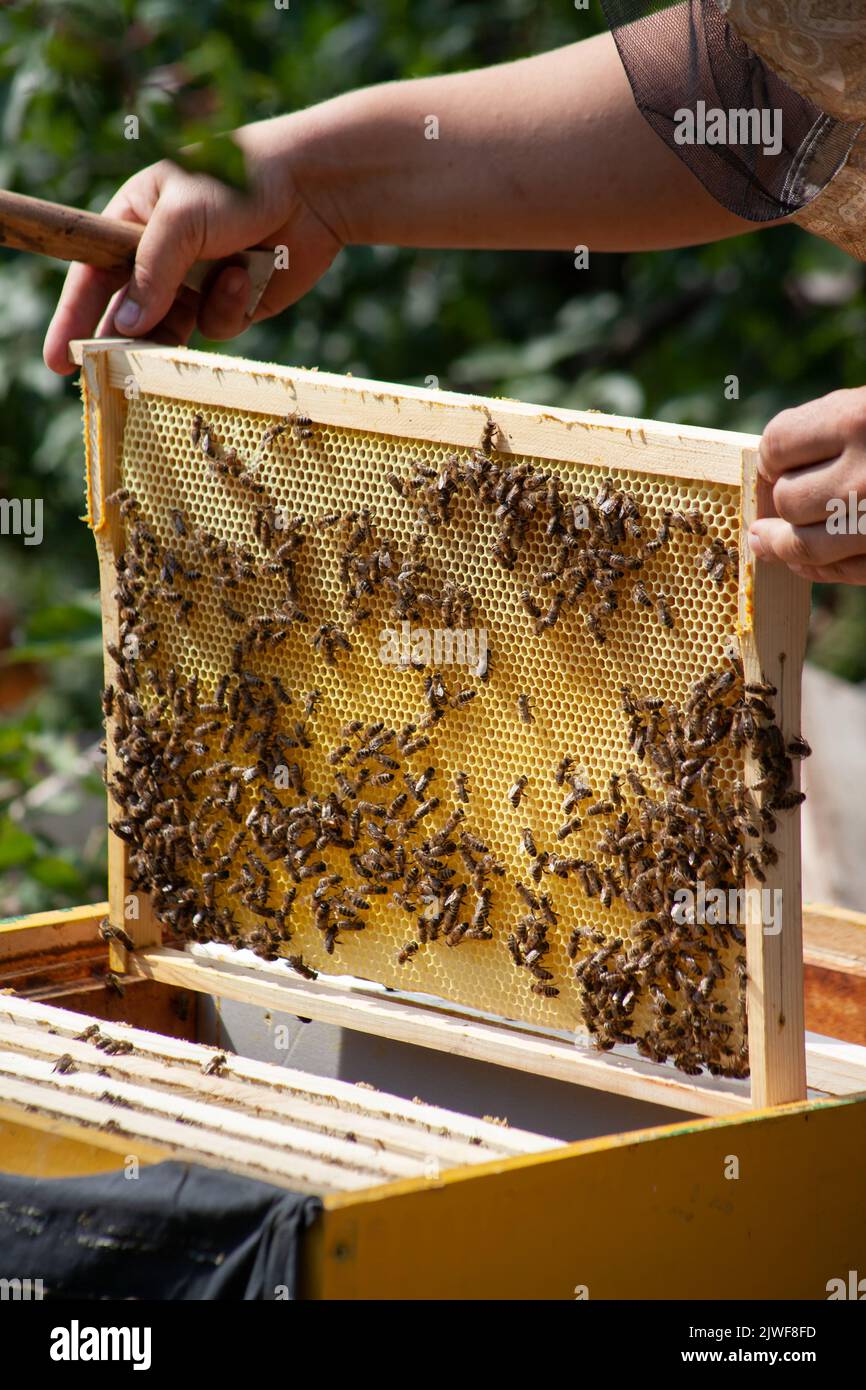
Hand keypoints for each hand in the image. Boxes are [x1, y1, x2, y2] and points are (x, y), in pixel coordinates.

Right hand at [43, 114, 342, 374]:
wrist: (313, 189)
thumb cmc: (239, 184)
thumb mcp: (181, 218)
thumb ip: (151, 272)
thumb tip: (124, 325)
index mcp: (136, 220)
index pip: (93, 273)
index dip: (75, 316)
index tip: (58, 359)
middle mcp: (164, 255)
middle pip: (129, 312)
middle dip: (123, 341)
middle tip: (109, 371)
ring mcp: (200, 282)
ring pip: (173, 330)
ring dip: (182, 326)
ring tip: (196, 304)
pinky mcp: (236, 303)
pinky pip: (217, 327)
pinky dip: (229, 307)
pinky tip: (247, 275)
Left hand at [749, 387, 865, 583]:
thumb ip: (831, 428)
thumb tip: (772, 461)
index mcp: (858, 419)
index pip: (776, 444)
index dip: (771, 457)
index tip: (776, 464)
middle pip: (786, 498)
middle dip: (783, 499)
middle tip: (790, 497)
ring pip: (804, 545)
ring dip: (784, 544)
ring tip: (768, 540)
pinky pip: (840, 573)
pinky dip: (816, 569)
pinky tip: (806, 561)